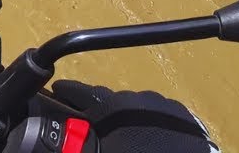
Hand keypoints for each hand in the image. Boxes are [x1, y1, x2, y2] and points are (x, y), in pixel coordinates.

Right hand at [51, 81, 219, 152]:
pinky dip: (148, 123)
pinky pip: (157, 115)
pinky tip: (147, 137)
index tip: (55, 92)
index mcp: (112, 108)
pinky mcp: (183, 115)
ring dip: (124, 118)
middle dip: (96, 111)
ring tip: (121, 135)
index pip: (80, 93)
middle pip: (106, 99)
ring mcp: (161, 105)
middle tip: (88, 126)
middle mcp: (135, 99)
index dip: (66, 93)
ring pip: (133, 106)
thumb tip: (72, 139)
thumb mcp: (100, 150)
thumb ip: (84, 142)